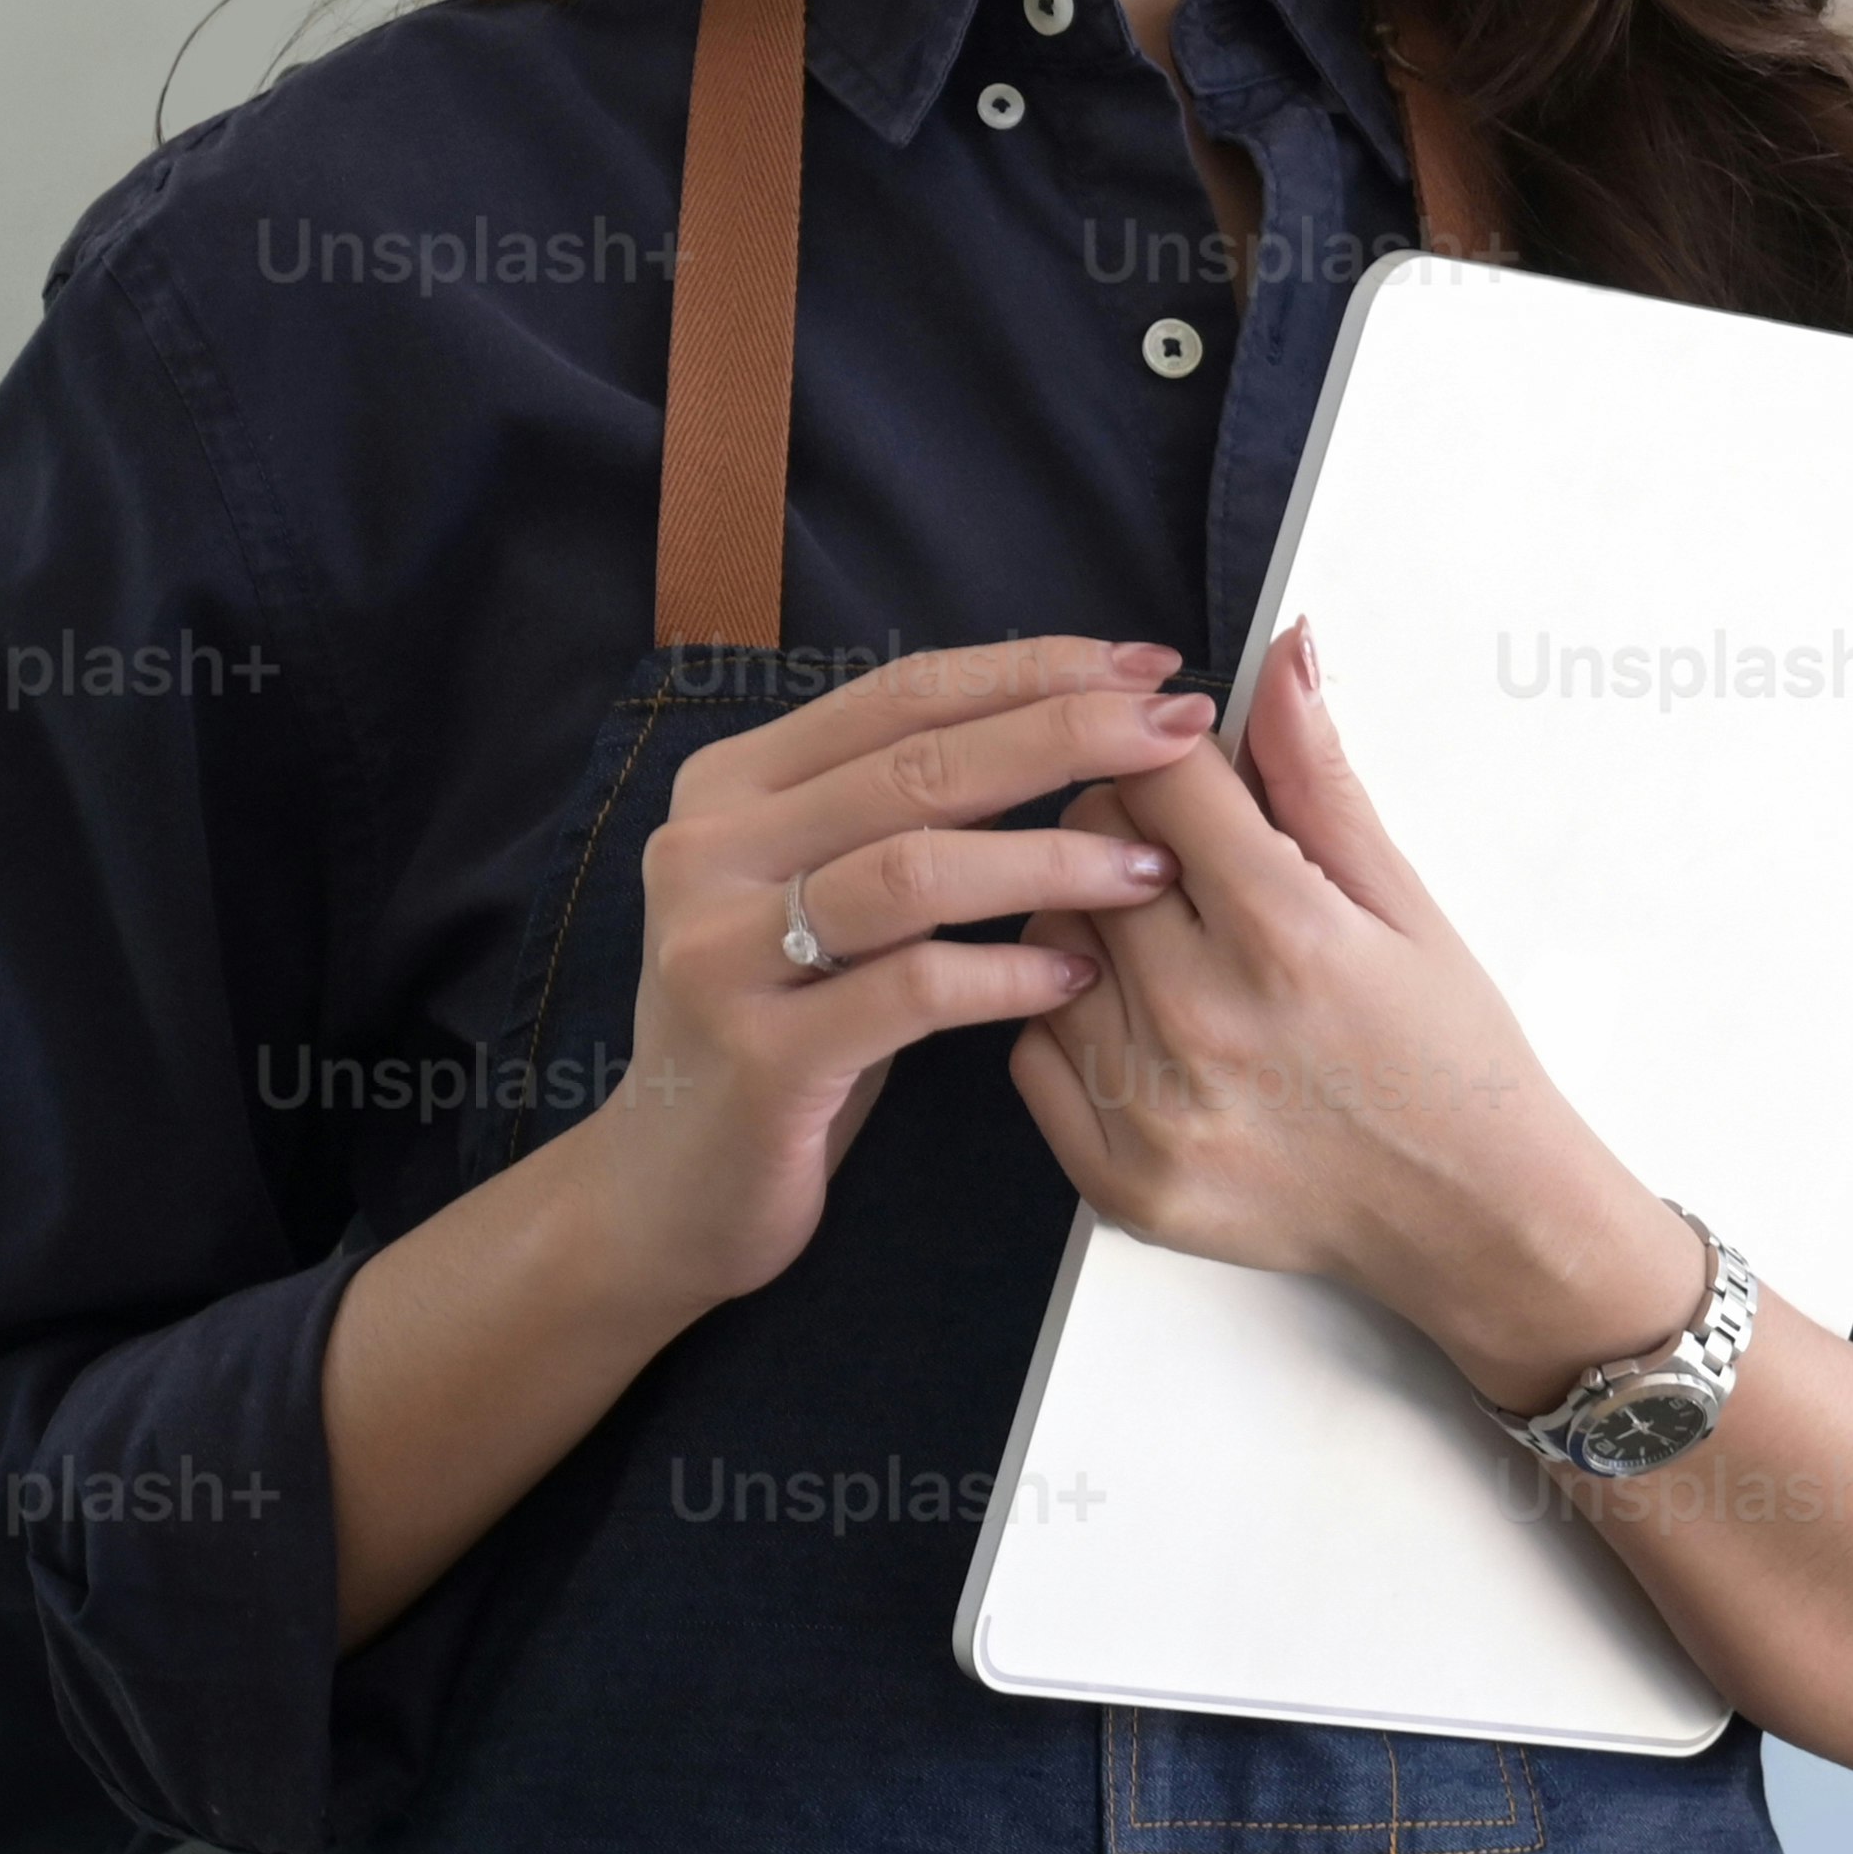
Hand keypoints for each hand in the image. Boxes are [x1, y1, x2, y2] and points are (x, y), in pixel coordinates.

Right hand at [577, 633, 1208, 1311]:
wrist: (671, 1188)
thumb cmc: (786, 1026)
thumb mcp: (828, 896)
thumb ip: (908, 808)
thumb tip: (1071, 713)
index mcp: (732, 786)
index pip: (902, 692)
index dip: (1035, 669)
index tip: (1152, 666)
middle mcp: (710, 850)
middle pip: (919, 763)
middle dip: (1068, 735)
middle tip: (1181, 731)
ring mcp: (721, 952)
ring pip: (915, 869)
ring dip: (1053, 858)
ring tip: (1152, 867)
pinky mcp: (758, 1055)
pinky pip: (909, 990)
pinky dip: (1006, 975)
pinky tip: (1077, 975)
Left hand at [1013, 629, 1703, 1408]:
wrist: (1468, 1216)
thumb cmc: (1448, 1054)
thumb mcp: (1403, 901)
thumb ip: (1319, 778)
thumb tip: (1282, 656)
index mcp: (1285, 932)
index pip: (1156, 776)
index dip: (1173, 755)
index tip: (1199, 776)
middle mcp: (1205, 1018)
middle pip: (1089, 844)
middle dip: (1132, 828)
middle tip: (1198, 866)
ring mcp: (1152, 1105)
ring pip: (1048, 937)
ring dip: (1094, 921)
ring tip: (1177, 947)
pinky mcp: (1117, 1175)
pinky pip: (1033, 1045)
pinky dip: (1074, 1017)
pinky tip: (1149, 1022)